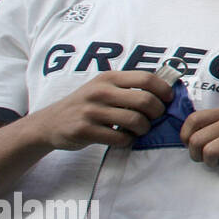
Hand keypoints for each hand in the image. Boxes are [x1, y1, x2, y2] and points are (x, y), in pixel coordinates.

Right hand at [30, 71, 171, 150]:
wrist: (50, 122)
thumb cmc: (87, 104)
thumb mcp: (104, 87)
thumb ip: (129, 86)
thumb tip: (167, 90)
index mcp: (109, 78)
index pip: (146, 78)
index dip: (163, 90)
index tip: (167, 100)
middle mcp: (100, 91)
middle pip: (145, 101)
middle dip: (157, 113)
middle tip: (154, 118)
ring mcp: (91, 111)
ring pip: (135, 121)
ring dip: (143, 129)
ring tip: (139, 130)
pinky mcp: (84, 130)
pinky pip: (119, 138)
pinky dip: (127, 141)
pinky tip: (123, 138)